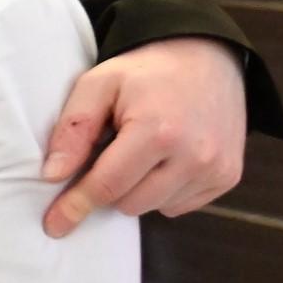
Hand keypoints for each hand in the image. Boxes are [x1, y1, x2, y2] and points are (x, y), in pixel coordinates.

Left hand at [40, 35, 246, 235]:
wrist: (207, 56)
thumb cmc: (146, 72)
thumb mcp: (99, 83)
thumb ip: (73, 128)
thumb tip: (53, 175)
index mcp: (157, 130)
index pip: (107, 185)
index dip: (76, 205)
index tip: (55, 226)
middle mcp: (193, 155)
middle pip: (128, 203)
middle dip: (110, 186)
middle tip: (112, 150)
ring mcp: (216, 168)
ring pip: (153, 207)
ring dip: (138, 188)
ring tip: (144, 148)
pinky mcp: (228, 176)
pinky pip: (179, 205)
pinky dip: (164, 190)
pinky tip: (166, 157)